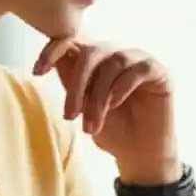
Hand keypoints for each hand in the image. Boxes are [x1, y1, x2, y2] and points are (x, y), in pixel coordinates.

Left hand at [34, 38, 181, 183]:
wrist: (139, 154)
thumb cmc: (112, 130)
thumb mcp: (83, 106)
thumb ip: (72, 82)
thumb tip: (51, 60)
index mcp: (96, 59)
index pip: (73, 40)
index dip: (52, 50)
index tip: (37, 72)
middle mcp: (117, 54)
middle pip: (91, 52)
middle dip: (77, 85)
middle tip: (70, 115)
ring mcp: (139, 60)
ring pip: (113, 63)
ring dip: (99, 96)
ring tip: (93, 124)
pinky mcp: (158, 71)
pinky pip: (137, 69)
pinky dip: (121, 88)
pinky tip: (115, 106)